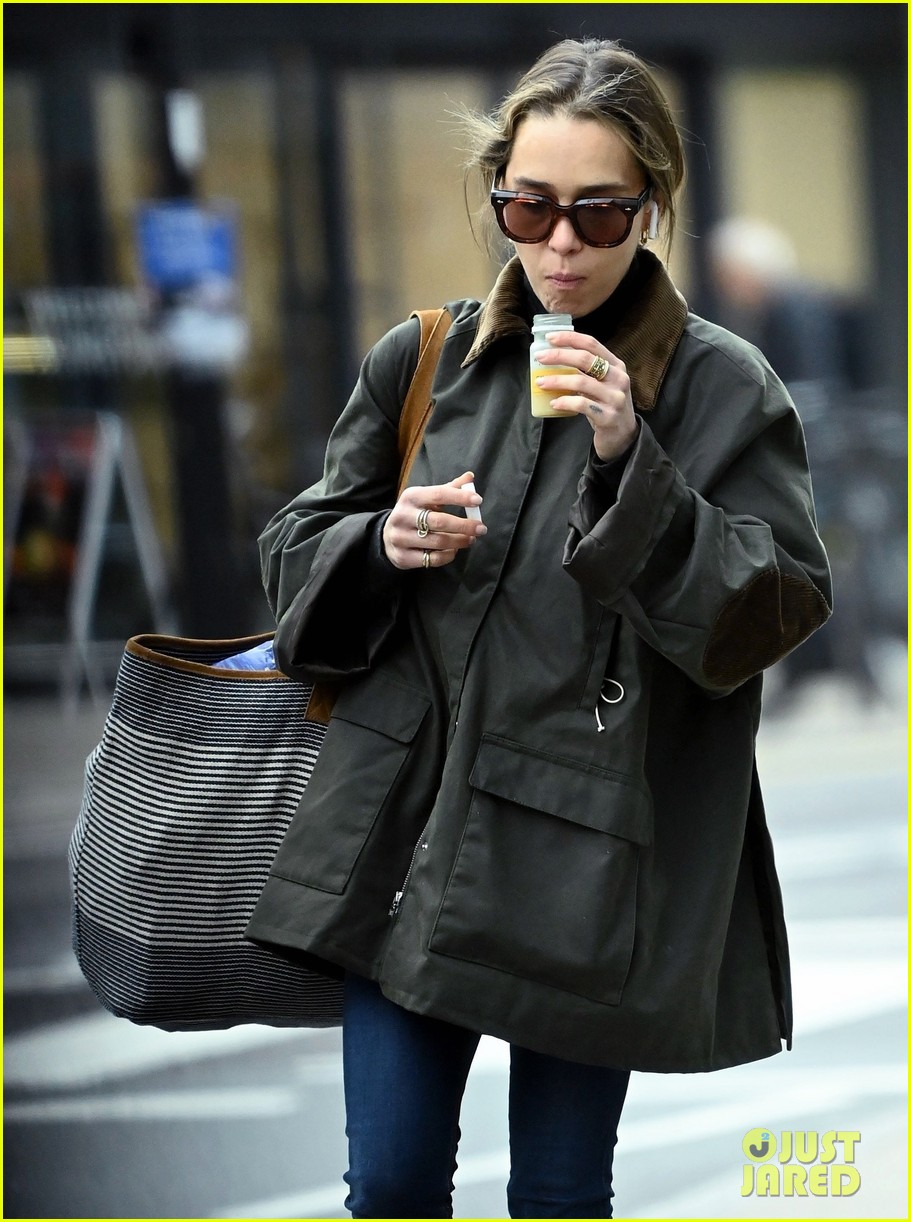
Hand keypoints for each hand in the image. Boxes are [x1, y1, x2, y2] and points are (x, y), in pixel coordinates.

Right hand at [383, 471, 485, 569]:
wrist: (387, 536)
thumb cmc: (414, 514)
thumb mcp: (426, 498)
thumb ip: (449, 489)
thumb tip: (470, 477)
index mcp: (411, 497)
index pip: (438, 494)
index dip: (460, 497)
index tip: (478, 501)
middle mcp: (403, 516)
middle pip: (439, 521)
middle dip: (464, 525)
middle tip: (481, 528)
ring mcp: (400, 537)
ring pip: (438, 541)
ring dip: (460, 541)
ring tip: (471, 539)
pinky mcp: (403, 556)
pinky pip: (432, 559)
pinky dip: (448, 555)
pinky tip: (455, 550)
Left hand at [533, 331, 637, 460]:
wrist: (623, 436)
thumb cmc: (606, 405)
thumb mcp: (603, 384)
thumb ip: (587, 371)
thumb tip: (554, 357)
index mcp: (616, 365)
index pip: (592, 344)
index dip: (569, 338)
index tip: (549, 338)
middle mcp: (618, 378)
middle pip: (585, 359)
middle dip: (559, 355)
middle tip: (540, 357)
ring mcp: (615, 398)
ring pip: (581, 382)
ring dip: (557, 381)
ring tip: (540, 382)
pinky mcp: (608, 416)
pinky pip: (581, 405)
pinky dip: (564, 402)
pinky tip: (553, 403)